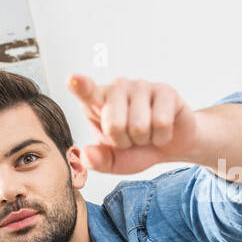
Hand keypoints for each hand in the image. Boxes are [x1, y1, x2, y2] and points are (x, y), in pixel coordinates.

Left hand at [67, 74, 199, 174]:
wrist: (169, 145)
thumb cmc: (135, 149)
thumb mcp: (112, 162)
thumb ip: (97, 161)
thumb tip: (86, 154)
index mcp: (96, 102)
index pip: (86, 93)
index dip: (80, 86)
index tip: (72, 79)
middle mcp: (117, 88)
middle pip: (114, 125)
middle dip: (124, 142)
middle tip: (131, 138)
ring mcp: (141, 86)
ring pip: (139, 126)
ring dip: (144, 139)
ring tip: (147, 132)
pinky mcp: (165, 90)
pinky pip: (161, 123)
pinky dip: (162, 136)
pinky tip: (162, 129)